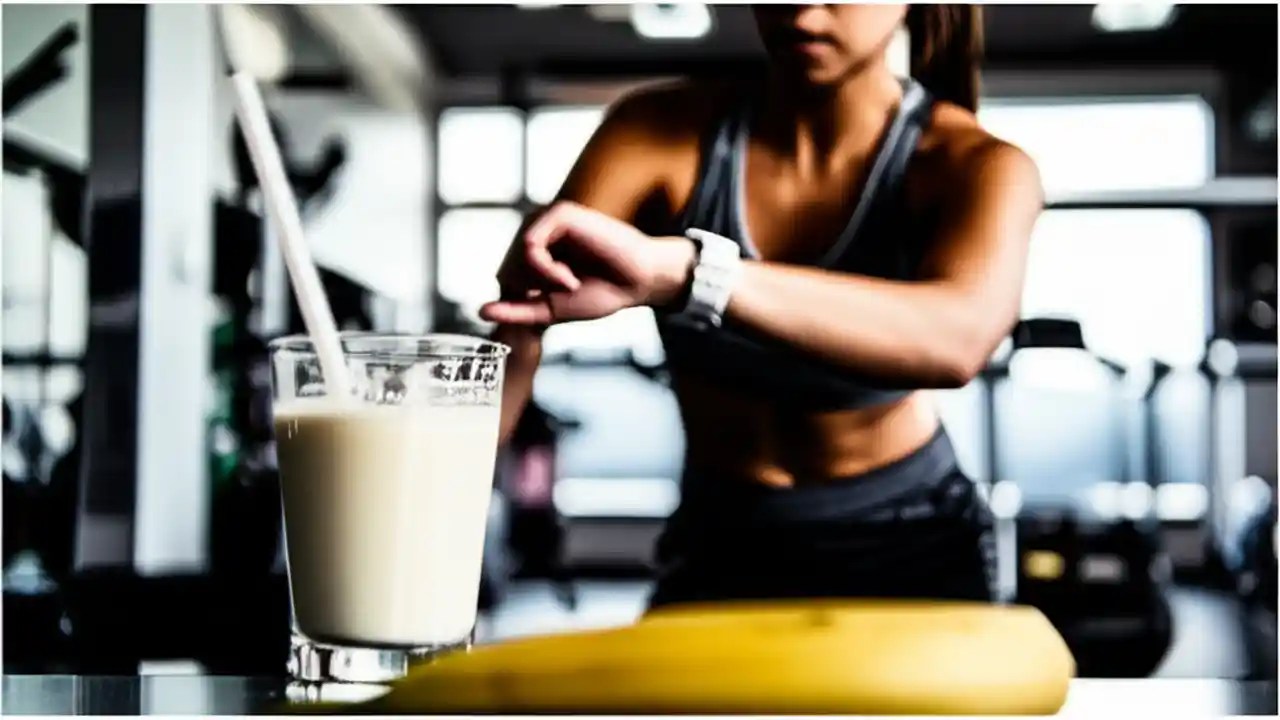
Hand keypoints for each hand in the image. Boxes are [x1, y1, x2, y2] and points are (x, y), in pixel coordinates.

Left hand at [480, 201, 694, 325]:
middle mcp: (538, 232)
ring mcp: (547, 220)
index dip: (524, 299)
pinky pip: (531, 246)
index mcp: (535, 252)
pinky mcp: (560, 213)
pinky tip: (569, 279)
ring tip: (570, 286)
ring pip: (517, 258)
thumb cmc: (602, 292)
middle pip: (507, 268)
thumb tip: (480, 311)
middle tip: (567, 292)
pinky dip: (546, 270)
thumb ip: (517, 309)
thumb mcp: (550, 309)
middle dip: (533, 290)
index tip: (555, 303)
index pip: (504, 276)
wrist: (638, 282)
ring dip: (541, 281)